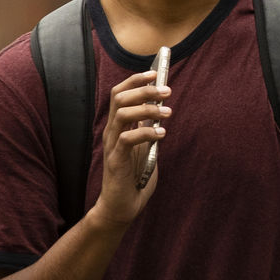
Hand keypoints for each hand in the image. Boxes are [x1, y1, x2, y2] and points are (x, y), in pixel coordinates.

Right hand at [89, 69, 169, 226]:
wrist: (122, 207)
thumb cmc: (135, 177)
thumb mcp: (146, 147)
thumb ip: (149, 129)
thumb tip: (162, 109)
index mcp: (118, 126)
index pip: (120, 93)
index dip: (135, 80)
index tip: (155, 72)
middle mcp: (112, 132)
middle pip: (120, 97)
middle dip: (144, 89)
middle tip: (167, 91)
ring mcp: (112, 145)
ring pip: (122, 113)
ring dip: (147, 108)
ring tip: (168, 113)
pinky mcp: (115, 160)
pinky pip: (127, 139)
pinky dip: (146, 132)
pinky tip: (161, 134)